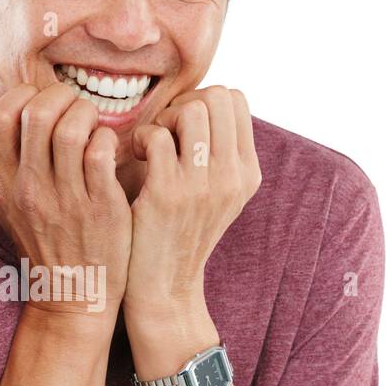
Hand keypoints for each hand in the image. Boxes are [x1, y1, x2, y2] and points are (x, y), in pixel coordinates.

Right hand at [0, 83, 132, 325]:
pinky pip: (102, 151)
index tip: (44, 104)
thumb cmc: (46, 243)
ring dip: (88, 114)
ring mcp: (65, 199)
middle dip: (62, 97)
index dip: (26, 95)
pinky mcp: (100, 208)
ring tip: (94, 126)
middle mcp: (29, 188)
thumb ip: (12, 161)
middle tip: (75, 109)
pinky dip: (107, 139)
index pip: (2, 114)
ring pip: (72, 127)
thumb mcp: (12, 206)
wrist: (72, 297)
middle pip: (37, 111)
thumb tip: (22, 109)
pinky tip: (108, 151)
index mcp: (3, 182)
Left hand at [123, 86, 261, 329]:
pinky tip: (138, 159)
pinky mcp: (168, 194)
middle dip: (184, 105)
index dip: (204, 101)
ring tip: (153, 147)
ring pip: (191, 109)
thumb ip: (217, 152)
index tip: (184, 129)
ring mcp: (203, 185)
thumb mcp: (215, 194)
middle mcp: (232, 176)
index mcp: (247, 172)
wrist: (165, 287)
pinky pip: (158, 135)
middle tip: (167, 135)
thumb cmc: (178, 231)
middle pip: (216, 97)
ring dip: (163, 119)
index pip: (236, 100)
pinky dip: (143, 138)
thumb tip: (201, 102)